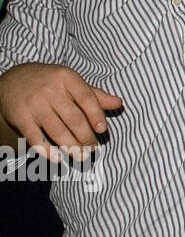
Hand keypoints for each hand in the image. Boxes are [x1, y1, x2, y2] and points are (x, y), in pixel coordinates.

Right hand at [0, 63, 119, 160]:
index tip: (103, 130)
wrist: (13, 81)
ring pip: (57, 130)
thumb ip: (95, 95)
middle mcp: (50, 91)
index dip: (96, 115)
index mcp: (67, 78)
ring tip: (81, 156)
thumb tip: (119, 103)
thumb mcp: (71, 82)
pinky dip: (48, 151)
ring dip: (71, 147)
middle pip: (73, 118)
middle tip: (93, 148)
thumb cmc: (50, 83)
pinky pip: (36, 138)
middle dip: (86, 136)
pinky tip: (58, 158)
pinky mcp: (21, 118)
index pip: (86, 98)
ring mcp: (35, 105)